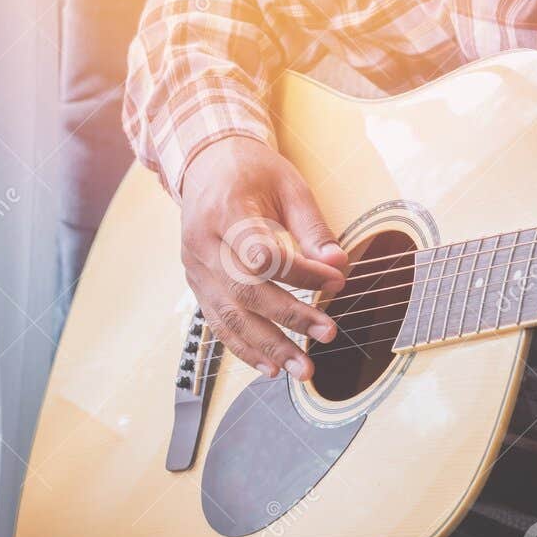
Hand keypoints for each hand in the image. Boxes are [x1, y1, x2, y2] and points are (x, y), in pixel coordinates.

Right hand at [179, 136, 348, 378]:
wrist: (205, 166)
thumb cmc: (252, 173)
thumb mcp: (289, 186)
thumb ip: (313, 228)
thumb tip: (340, 265)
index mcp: (225, 212)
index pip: (263, 254)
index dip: (301, 274)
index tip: (336, 280)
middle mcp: (202, 244)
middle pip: (246, 291)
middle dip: (290, 318)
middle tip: (329, 334)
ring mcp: (195, 268)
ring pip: (230, 316)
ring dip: (269, 347)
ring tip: (304, 370)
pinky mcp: (197, 284)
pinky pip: (218, 324)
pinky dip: (245, 349)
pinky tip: (272, 368)